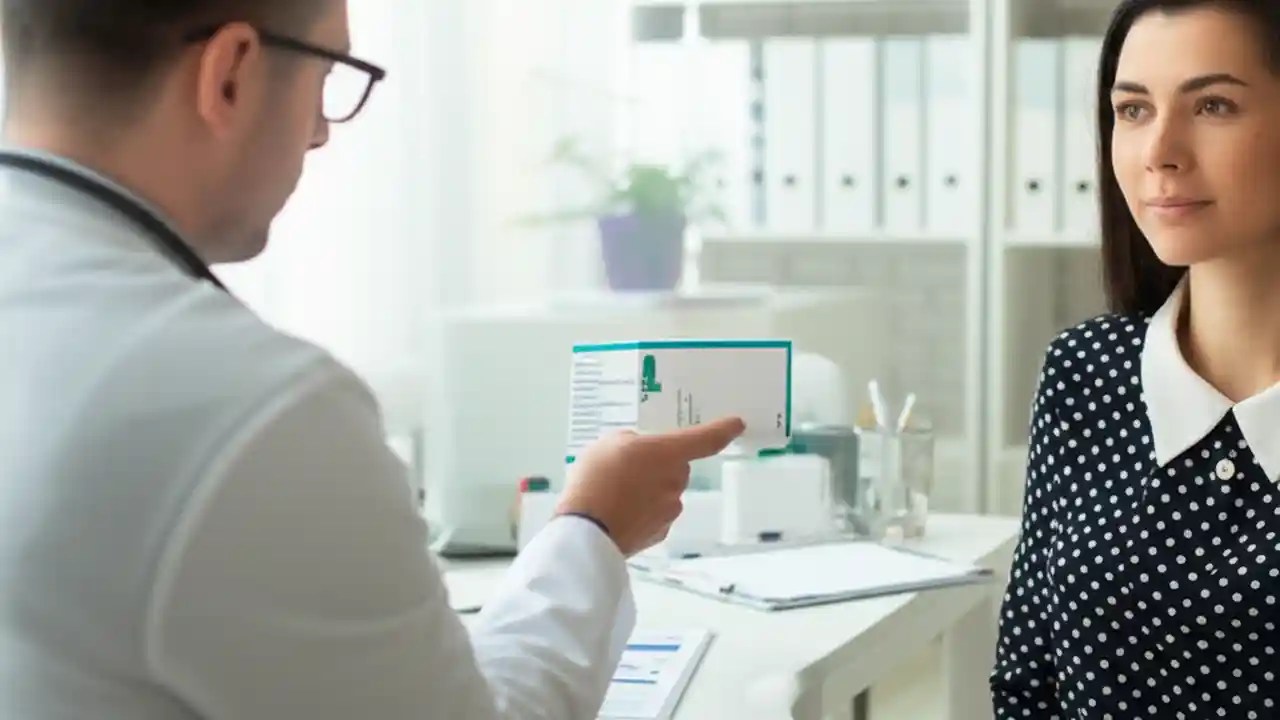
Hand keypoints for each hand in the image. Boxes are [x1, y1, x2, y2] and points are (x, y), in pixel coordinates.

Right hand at [556, 417, 745, 555]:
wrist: (586, 531)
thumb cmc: (596, 479)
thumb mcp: (608, 444)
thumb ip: (631, 443)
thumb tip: (639, 452)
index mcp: (668, 454)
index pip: (705, 439)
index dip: (723, 430)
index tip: (737, 424)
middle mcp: (676, 482)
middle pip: (676, 468)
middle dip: (658, 467)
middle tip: (625, 470)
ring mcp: (670, 511)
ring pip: (664, 494)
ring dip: (647, 492)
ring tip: (613, 495)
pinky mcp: (659, 534)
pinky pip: (654, 517)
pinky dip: (641, 514)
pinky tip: (616, 514)